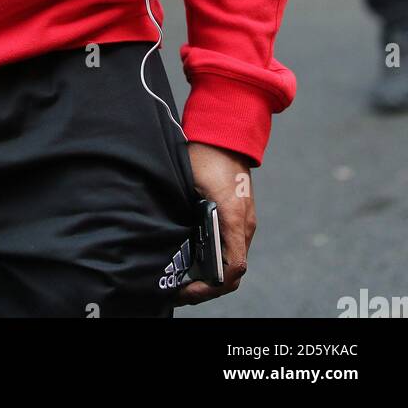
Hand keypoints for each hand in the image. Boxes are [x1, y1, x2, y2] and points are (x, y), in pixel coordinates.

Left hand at [175, 140, 255, 304]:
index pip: (233, 269)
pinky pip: (231, 248)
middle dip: (208, 287)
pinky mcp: (236, 216)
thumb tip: (180, 243)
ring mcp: (243, 222)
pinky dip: (216, 261)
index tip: (188, 289)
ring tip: (184, 279)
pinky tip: (194, 260)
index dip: (211, 286)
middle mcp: (244, 226)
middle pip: (233, 272)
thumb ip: (194, 213)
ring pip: (233, 261)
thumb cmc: (208, 156)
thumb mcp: (195, 184)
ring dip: (212, 275)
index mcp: (235, 220)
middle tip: (181, 291)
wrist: (224, 133)